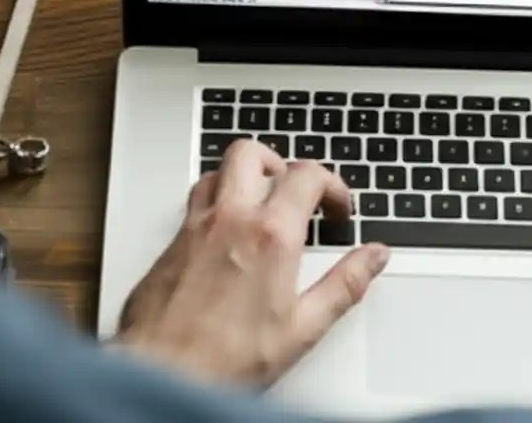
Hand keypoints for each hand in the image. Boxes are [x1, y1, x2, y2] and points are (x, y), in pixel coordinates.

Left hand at [116, 141, 389, 386]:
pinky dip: (216, 202)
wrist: (158, 376)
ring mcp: (193, 228)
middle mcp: (229, 220)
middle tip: (297, 193)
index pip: (307, 175)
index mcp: (270, 235)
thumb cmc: (223, 360)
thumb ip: (345, 285)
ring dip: (244, 178)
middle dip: (282, 164)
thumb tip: (373, 257)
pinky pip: (193, 201)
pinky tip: (226, 232)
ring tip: (262, 204)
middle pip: (253, 154)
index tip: (337, 209)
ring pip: (218, 170)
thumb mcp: (303, 328)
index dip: (332, 185)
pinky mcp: (169, 245)